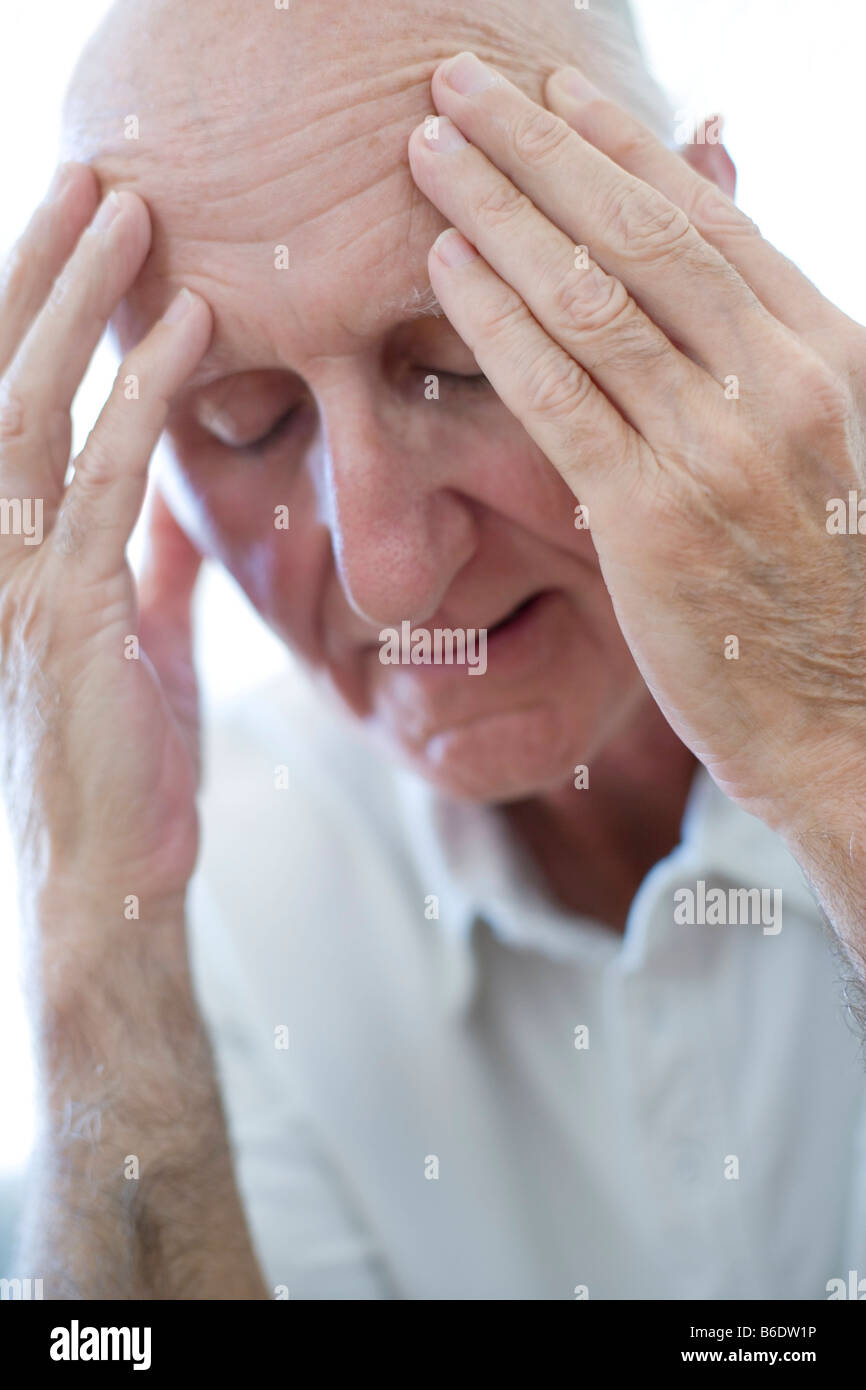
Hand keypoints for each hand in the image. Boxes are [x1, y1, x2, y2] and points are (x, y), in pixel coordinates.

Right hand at [0, 165, 211, 917]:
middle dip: (41, 271)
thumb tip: (170, 509)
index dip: (34, 308)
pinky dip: (146, 403)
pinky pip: (104, 484)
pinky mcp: (63, 617)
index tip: (84, 230)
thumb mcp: (134, 638)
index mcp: (3, 549)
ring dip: (83, 304)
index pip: (6, 400)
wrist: (113, 873)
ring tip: (134, 214)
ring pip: (31, 407)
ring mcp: (11, 579)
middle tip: (100, 179)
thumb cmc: (122, 759)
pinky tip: (194, 337)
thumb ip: (142, 565)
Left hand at [408, 53, 865, 842]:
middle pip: (642, 232)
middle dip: (540, 144)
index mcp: (829, 352)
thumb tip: (699, 246)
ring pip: (591, 297)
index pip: (713, 220)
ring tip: (429, 147)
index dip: (623, 144)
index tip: (554, 89)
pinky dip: (495, 320)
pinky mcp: (653, 520)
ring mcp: (719, 449)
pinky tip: (443, 266)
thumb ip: (758, 346)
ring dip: (500, 209)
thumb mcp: (820, 444)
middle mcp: (781, 383)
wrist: (843, 716)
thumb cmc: (820, 585)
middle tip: (461, 79)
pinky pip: (559, 394)